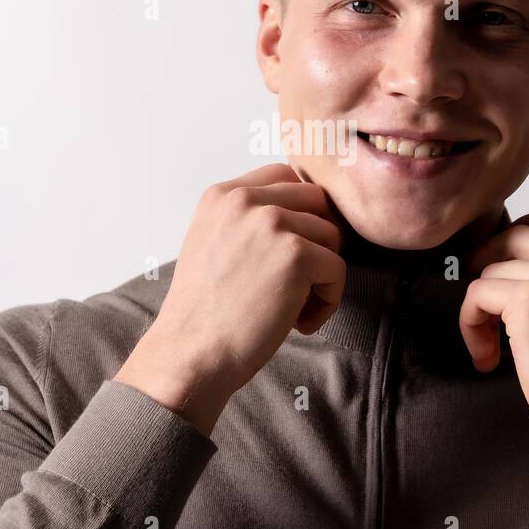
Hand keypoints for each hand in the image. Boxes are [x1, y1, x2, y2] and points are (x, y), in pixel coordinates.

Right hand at [115, 163, 345, 434]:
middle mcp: (245, 200)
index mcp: (223, 194)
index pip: (285, 176)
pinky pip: (338, 270)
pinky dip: (328, 301)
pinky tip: (299, 322)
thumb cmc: (205, 313)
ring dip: (322, 276)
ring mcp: (271, 223)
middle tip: (300, 281)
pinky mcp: (296, 254)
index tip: (294, 249)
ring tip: (293, 307)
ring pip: (332, 236)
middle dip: (317, 240)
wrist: (191, 353)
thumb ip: (249, 220)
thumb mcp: (214, 243)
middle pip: (317, 200)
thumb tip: (305, 215)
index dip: (301, 211)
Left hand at [458, 204, 528, 478]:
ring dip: (481, 305)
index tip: (503, 275)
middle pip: (514, 233)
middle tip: (485, 304)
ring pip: (491, 265)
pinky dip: (471, 325)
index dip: (514, 241)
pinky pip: (478, 292)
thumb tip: (503, 253)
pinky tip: (488, 357)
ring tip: (493, 344)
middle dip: (489, 263)